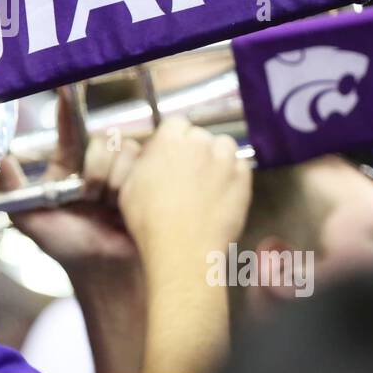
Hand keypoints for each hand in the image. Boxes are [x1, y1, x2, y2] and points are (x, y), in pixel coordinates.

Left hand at [6, 88, 141, 276]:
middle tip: (91, 196)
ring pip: (127, 150)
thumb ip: (12, 192)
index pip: (70, 131)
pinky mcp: (148, 183)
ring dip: (116, 180)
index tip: (64, 89)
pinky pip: (147, 164)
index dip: (68, 111)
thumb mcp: (31, 222)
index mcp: (70, 169)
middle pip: (104, 139)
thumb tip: (0, 162)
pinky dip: (134, 184)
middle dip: (98, 166)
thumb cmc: (68, 251)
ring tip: (111, 208)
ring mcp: (125, 174)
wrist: (106, 273)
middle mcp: (99, 167)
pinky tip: (128, 205)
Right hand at [118, 117, 251, 262]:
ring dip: (217, 157)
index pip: (176, 124)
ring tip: (209, 180)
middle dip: (194, 149)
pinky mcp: (243, 180)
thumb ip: (142, 162)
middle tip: (187, 173)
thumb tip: (150, 155)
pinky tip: (223, 192)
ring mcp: (225, 161)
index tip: (169, 155)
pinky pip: (241, 167)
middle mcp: (200, 143)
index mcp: (170, 140)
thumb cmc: (148, 220)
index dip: (173, 139)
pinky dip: (234, 175)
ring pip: (224, 146)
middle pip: (200, 135)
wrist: (182, 249)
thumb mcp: (129, 185)